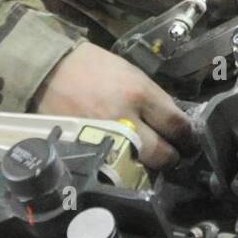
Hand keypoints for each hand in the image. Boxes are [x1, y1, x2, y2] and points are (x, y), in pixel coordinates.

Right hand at [35, 41, 193, 169]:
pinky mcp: (87, 153)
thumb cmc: (91, 67)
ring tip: (148, 162)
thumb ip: (152, 98)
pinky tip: (124, 164)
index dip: (188, 137)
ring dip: (148, 167)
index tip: (188, 140)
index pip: (177, 125)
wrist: (48, 71)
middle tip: (172, 155)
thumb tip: (172, 120)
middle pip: (163, 154)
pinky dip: (122, 170)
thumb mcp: (129, 73)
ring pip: (140, 168)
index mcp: (139, 93)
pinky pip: (114, 171)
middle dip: (171, 157)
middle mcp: (126, 119)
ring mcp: (105, 140)